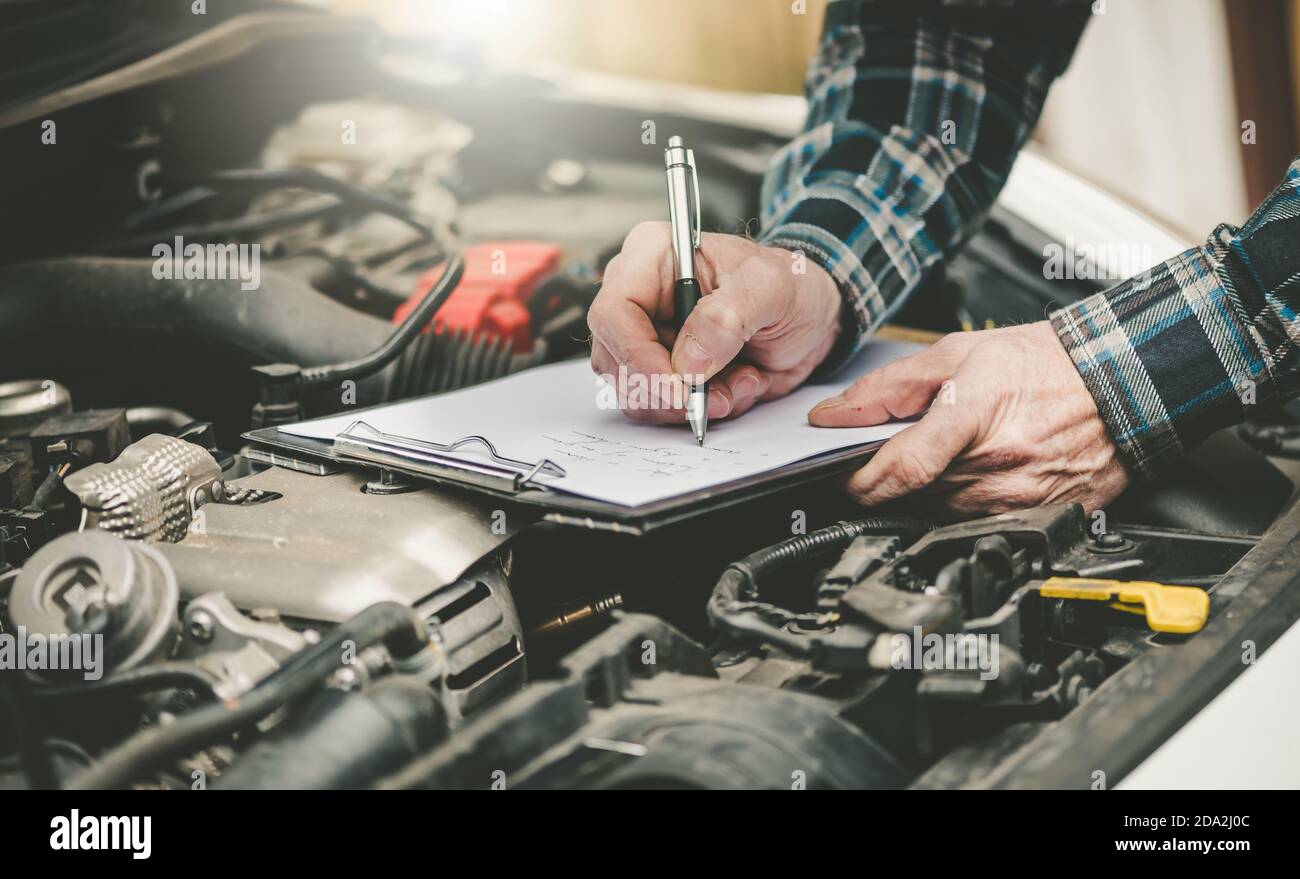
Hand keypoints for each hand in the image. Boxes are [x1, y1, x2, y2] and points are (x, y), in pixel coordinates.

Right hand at [588, 221, 842, 421]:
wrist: (810, 314)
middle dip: (669, 391)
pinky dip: (703, 409)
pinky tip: (737, 383)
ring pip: (636, 392)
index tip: (678, 386)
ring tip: (740, 380)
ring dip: (692, 403)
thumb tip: (688, 361)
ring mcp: (647, 337)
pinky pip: (663, 407)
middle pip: (616, 361)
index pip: (613, 313)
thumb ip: (727, 317)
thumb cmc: (789, 284)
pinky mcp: (662, 370)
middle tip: (716, 395)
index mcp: (653, 256)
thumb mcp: (771, 287)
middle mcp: (640, 297)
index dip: (638, 357)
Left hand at [808, 322, 1128, 516]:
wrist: (1122, 383)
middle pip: (914, 493)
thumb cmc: (1046, 363)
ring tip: (953, 452)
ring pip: (942, 511)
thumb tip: (836, 414)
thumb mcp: (958, 353)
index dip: (860, 479)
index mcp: (975, 415)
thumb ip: (889, 387)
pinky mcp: (1040, 515)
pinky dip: (966, 502)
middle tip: (902, 449)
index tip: (843, 476)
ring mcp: (1022, 495)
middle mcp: (999, 462)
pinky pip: (979, 521)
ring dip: (929, 490)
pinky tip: (981, 471)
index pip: (901, 467)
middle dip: (893, 478)